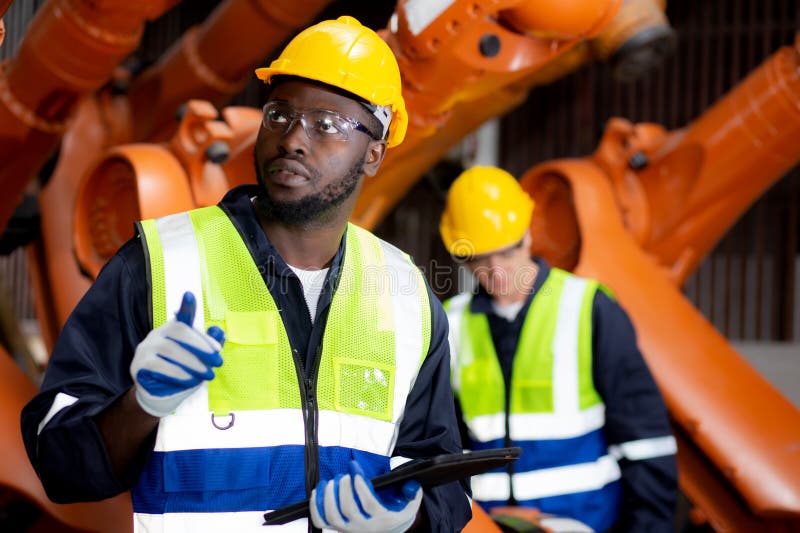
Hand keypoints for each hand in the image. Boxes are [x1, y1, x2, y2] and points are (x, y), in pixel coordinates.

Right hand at [130, 292, 224, 416]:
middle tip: (218, 361)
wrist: (160, 394)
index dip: (186, 306)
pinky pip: (159, 366)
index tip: (189, 295)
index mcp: (174, 329)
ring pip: (170, 350)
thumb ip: (210, 346)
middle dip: (202, 347)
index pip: (182, 316)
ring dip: (193, 363)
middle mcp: (158, 334)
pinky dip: (177, 373)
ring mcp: (146, 348)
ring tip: (208, 374)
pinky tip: (190, 380)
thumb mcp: (200, 359)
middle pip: (179, 332)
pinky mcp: (139, 365)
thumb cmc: (183, 371)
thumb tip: (218, 331)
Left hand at [309, 461, 422, 532]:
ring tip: (331, 481)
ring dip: (328, 496)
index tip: (356, 471)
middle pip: (348, 509)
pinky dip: (316, 507)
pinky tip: (319, 491)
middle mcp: (364, 526)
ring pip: (333, 516)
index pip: (369, 503)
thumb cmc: (396, 510)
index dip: (360, 486)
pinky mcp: (337, 528)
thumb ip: (412, 491)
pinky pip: (321, 521)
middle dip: (343, 488)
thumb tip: (411, 485)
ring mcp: (349, 529)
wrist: (387, 528)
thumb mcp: (409, 502)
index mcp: (382, 518)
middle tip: (344, 475)